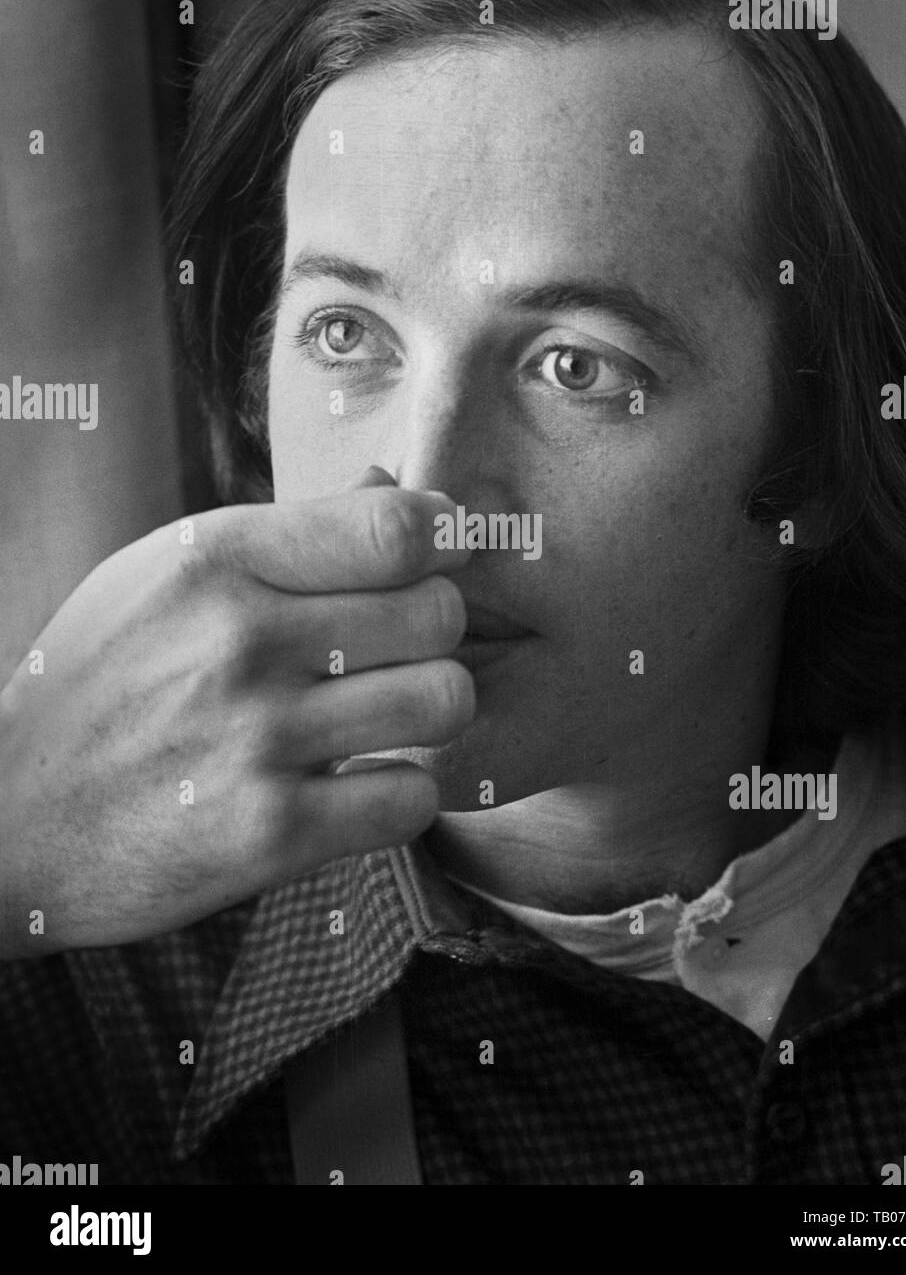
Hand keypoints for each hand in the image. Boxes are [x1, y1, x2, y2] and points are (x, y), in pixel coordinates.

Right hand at [0, 470, 472, 956]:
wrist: (7, 817)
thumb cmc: (101, 682)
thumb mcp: (164, 575)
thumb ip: (288, 533)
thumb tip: (397, 489)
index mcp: (215, 558)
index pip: (395, 529)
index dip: (443, 542)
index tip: (437, 562)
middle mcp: (240, 639)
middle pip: (438, 614)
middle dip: (435, 633)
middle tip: (396, 654)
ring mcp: (256, 739)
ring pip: (443, 701)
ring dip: (428, 713)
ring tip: (385, 719)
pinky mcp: (269, 836)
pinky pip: (412, 798)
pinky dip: (399, 795)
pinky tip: (359, 787)